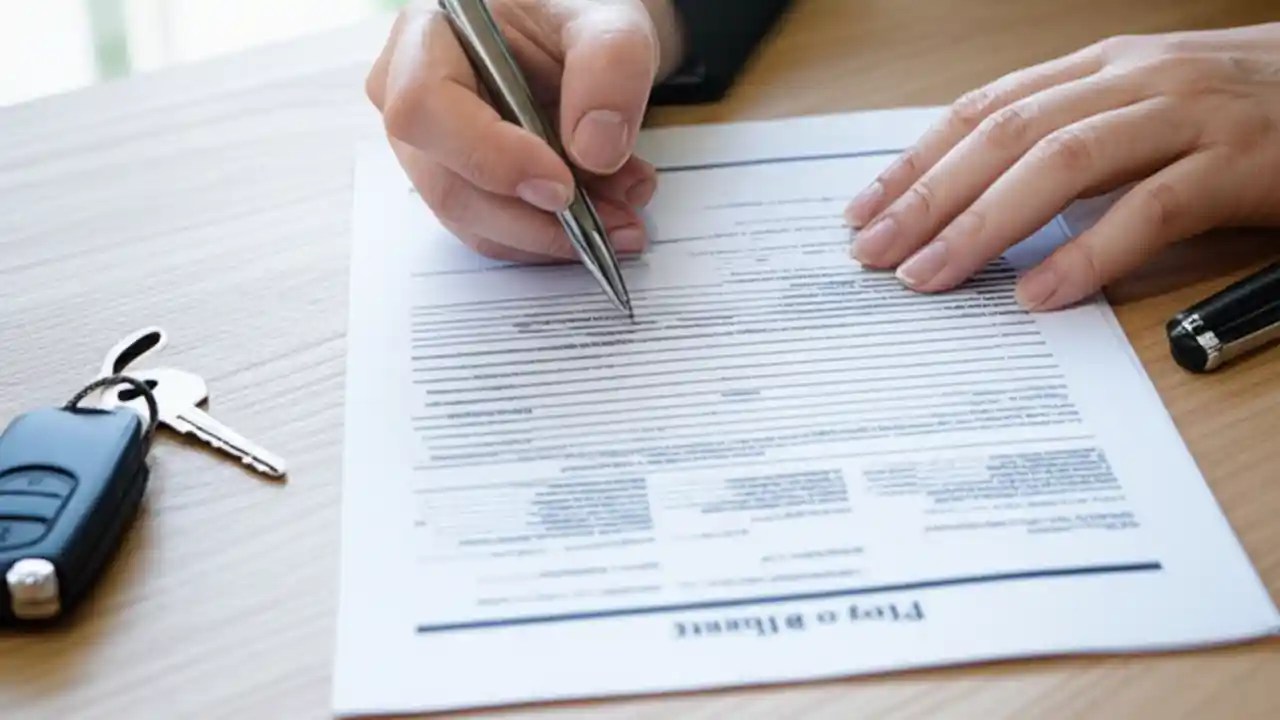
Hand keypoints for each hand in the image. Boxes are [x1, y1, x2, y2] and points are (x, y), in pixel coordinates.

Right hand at [366, 0, 683, 261]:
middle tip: (612, 221)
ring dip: (552, 235)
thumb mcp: (608, 20)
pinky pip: (496, 231)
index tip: (561, 186)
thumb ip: (609, 66)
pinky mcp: (462, 185)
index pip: (424, 107)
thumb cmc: (576, 13)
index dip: (490, 157)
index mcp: (428, 35)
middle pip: (448, 183)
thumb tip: (594, 151)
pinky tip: (603, 217)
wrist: (582, 41)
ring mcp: (432, 150)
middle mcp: (411, 97)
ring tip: (622, 219)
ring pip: (474, 220)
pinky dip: (551, 238)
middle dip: (535, 218)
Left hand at [845, 23, 1279, 310]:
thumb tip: (985, 198)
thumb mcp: (1148, 107)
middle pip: (1006, 136)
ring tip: (930, 276)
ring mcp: (1188, 115)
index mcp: (1104, 66)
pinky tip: (1041, 295)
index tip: (863, 210)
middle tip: (872, 252)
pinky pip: (1152, 209)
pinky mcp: (1241, 163)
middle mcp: (1136, 79)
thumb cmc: (1249, 108)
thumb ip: (1075, 139)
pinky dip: (1089, 254)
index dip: (917, 160)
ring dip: (984, 224)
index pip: (985, 110)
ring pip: (1062, 163)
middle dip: (928, 197)